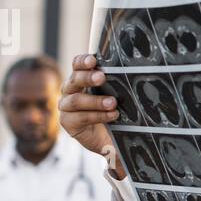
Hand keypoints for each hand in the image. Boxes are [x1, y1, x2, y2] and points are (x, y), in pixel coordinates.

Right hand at [59, 53, 124, 178]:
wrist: (112, 139)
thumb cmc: (114, 112)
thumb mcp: (117, 95)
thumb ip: (117, 84)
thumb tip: (134, 71)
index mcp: (81, 79)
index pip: (77, 65)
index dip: (83, 61)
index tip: (93, 60)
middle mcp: (70, 90)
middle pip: (74, 80)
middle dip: (88, 78)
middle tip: (102, 77)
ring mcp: (66, 107)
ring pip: (76, 100)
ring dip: (96, 101)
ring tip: (112, 103)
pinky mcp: (68, 123)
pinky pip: (80, 117)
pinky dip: (98, 116)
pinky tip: (113, 115)